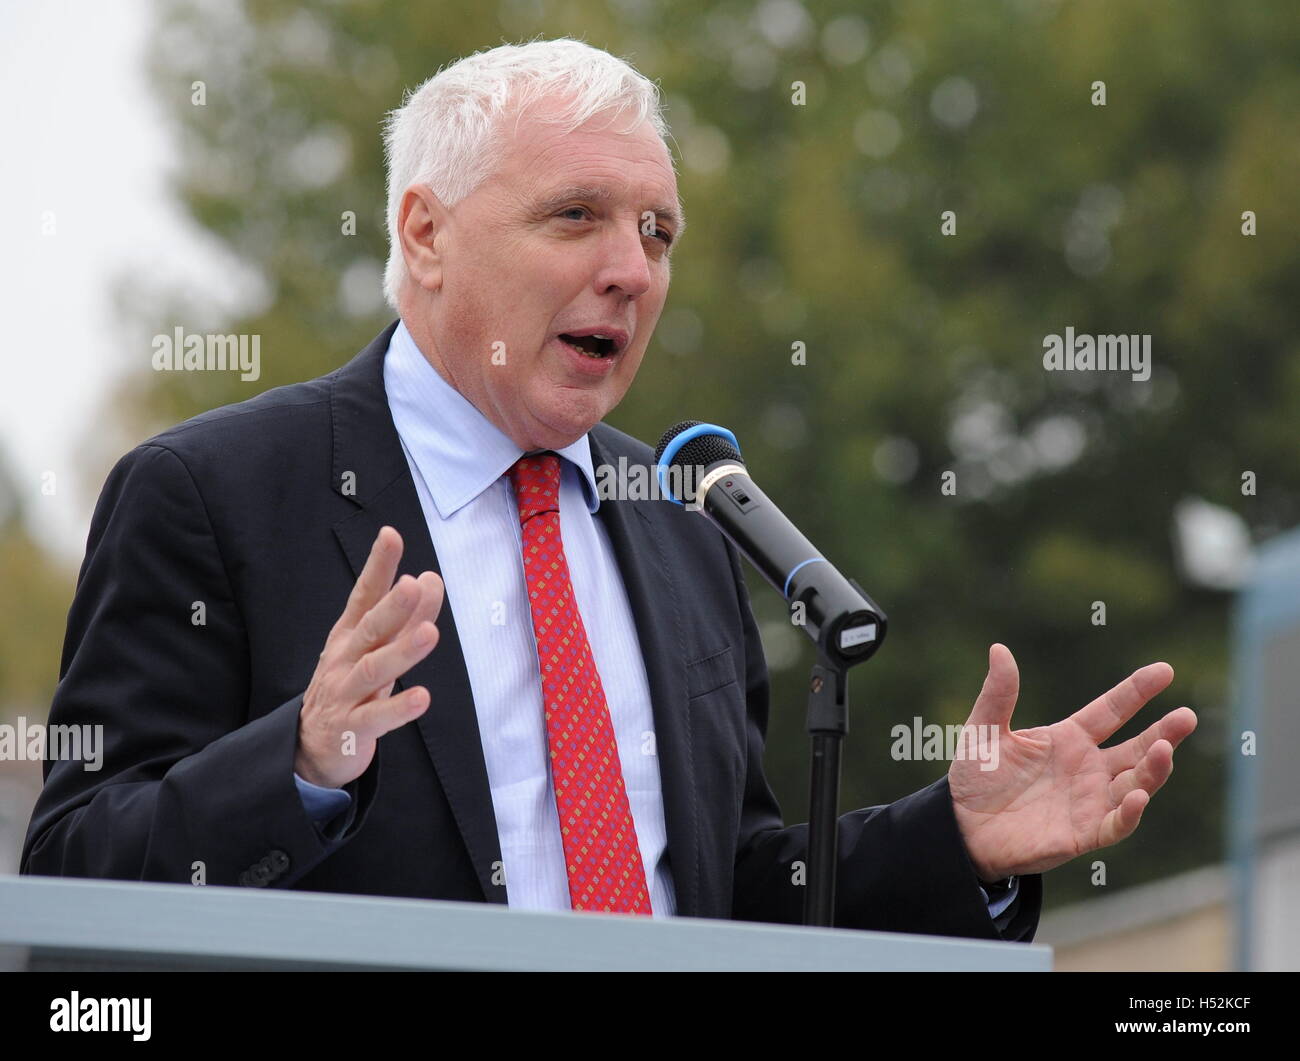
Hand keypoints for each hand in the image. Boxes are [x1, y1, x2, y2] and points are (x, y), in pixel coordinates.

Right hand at [295, 526, 444, 788]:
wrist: (311, 746)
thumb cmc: (350, 687)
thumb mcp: (375, 649)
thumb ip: (403, 617)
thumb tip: (431, 580)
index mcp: (350, 635)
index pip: (364, 595)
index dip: (378, 566)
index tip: (391, 535)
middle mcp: (345, 659)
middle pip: (370, 629)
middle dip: (392, 607)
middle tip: (415, 584)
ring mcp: (345, 694)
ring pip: (373, 670)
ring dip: (402, 651)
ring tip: (429, 633)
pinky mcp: (351, 729)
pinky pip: (376, 718)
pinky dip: (398, 708)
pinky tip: (422, 697)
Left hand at [948, 643, 1196, 880]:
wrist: (961, 829)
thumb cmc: (976, 778)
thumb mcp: (984, 730)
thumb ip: (998, 694)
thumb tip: (999, 649)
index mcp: (1069, 739)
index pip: (1111, 711)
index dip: (1136, 692)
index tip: (1165, 670)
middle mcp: (1088, 769)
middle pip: (1136, 748)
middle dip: (1164, 733)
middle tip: (1187, 716)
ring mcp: (1090, 802)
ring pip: (1135, 784)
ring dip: (1152, 770)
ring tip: (1164, 749)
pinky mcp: (1084, 834)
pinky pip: (1116, 824)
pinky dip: (1129, 812)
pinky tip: (1137, 795)